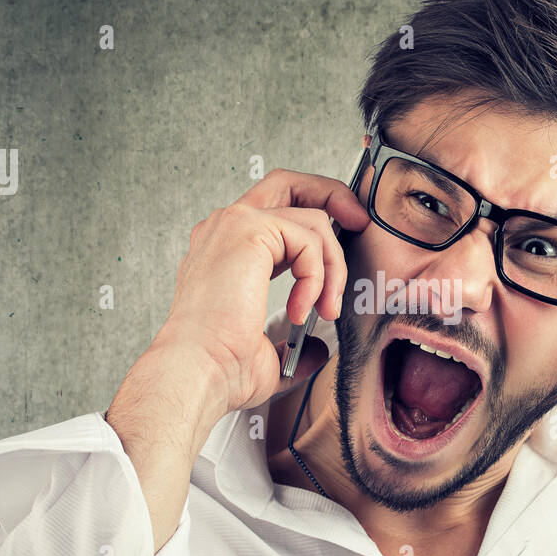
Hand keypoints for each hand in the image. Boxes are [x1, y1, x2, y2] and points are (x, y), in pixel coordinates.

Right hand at [152, 168, 369, 414]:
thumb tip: (319, 350)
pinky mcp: (248, 229)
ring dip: (332, 267)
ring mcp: (235, 224)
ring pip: (311, 220)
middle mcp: (225, 229)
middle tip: (358, 224)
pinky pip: (309, 241)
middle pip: (288, 184)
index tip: (342, 242)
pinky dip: (318, 276)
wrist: (198, 371)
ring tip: (325, 309)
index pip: (274, 210)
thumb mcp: (269, 354)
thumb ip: (296, 344)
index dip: (314, 216)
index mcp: (225, 250)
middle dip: (332, 197)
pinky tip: (303, 308)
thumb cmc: (219, 366)